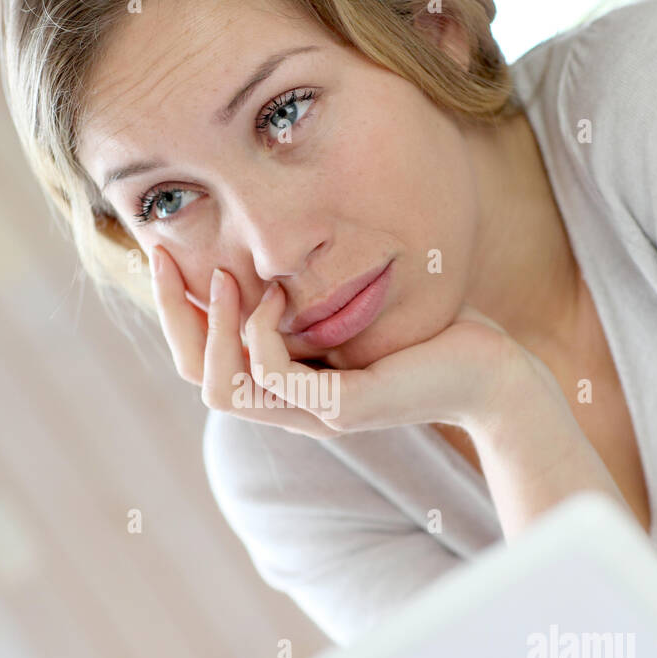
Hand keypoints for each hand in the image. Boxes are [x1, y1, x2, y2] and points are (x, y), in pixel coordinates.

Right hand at [150, 245, 548, 436]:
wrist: (497, 371)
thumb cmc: (433, 331)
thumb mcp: (354, 302)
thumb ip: (306, 290)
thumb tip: (264, 244)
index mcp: (289, 384)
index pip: (202, 361)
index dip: (171, 312)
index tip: (159, 251)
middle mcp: (293, 407)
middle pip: (197, 377)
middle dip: (170, 315)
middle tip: (163, 255)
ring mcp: (316, 413)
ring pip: (221, 388)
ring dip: (211, 326)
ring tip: (223, 275)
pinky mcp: (346, 407)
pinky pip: (273, 376)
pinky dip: (260, 332)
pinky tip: (277, 292)